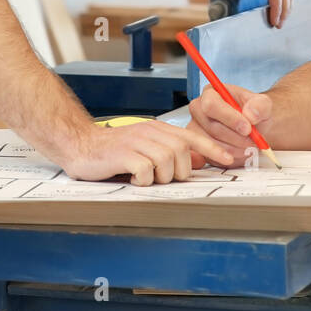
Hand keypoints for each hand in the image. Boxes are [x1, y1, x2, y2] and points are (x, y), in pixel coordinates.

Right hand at [61, 120, 234, 185]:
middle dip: (178, 171)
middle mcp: (150, 133)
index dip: (212, 149)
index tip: (229, 159)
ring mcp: (136, 142)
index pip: (191, 137)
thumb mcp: (144, 147)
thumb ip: (168, 152)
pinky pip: (146, 171)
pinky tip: (132, 178)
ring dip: (159, 177)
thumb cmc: (114, 151)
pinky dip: (143, 180)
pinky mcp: (123, 154)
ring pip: (166, 162)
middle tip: (161, 177)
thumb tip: (195, 163)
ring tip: (144, 178)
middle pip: (182, 152)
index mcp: (157, 130)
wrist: (81, 145)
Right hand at [186, 82, 272, 167]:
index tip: (247, 128)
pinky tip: (238, 153)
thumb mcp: (263, 104)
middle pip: (211, 126)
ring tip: (248, 147)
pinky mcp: (197, 147)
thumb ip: (260, 105)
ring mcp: (195, 129)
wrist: (253, 129)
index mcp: (211, 92)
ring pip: (211, 144)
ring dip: (233, 148)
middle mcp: (198, 109)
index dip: (229, 118)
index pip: (212, 105)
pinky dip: (227, 157)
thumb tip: (251, 114)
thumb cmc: (252, 113)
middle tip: (252, 141)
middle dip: (235, 137)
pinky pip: (208, 156)